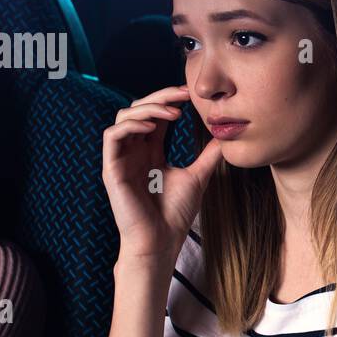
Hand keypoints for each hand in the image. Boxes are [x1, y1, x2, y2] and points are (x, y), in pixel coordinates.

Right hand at [101, 85, 224, 259]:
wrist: (161, 242)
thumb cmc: (174, 214)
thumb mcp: (198, 177)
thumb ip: (208, 155)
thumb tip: (225, 136)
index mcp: (151, 151)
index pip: (156, 115)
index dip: (170, 99)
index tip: (192, 95)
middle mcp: (134, 150)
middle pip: (138, 108)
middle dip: (160, 96)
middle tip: (184, 94)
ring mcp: (121, 159)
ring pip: (123, 117)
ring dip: (147, 108)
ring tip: (172, 113)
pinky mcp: (111, 169)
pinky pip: (112, 136)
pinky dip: (131, 125)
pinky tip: (152, 127)